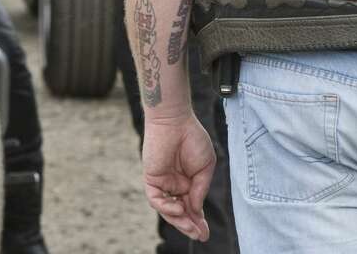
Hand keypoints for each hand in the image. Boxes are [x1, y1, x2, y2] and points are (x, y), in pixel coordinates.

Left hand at [142, 116, 214, 241]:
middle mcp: (174, 184)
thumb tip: (195, 210)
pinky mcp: (151, 178)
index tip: (205, 233)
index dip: (198, 220)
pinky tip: (178, 209)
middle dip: (189, 225)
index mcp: (188, 182)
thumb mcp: (205, 167)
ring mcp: (162, 182)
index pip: (192, 207)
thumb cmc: (192, 138)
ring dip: (179, 221)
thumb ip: (200, 189)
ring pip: (168, 209)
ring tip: (191, 228)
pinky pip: (156, 199)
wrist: (175, 120)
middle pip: (180, 212)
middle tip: (200, 236)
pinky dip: (166, 207)